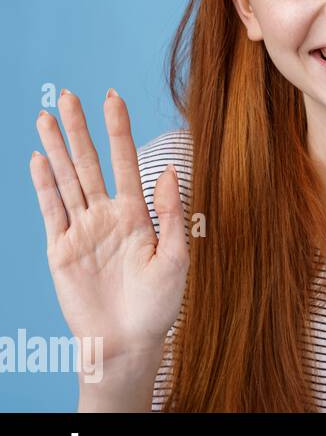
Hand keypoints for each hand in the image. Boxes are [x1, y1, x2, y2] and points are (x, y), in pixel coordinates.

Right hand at [29, 90, 188, 372]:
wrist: (128, 341)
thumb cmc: (158, 305)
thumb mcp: (175, 258)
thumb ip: (171, 214)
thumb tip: (169, 170)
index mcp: (138, 215)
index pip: (126, 162)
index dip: (119, 130)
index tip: (113, 97)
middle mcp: (107, 216)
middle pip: (90, 163)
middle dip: (80, 130)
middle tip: (69, 94)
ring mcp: (82, 231)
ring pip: (66, 180)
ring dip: (57, 149)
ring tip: (46, 116)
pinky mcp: (62, 250)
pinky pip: (51, 211)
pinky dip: (44, 185)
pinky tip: (39, 159)